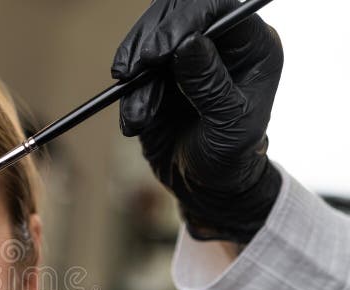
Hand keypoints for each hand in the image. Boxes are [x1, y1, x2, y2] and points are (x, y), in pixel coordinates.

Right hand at [112, 0, 283, 242]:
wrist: (203, 184)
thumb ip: (210, 83)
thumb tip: (189, 43)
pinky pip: (133, 69)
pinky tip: (135, 122)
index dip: (185, 19)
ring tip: (140, 115)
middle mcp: (217, 42)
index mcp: (250, 45)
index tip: (158, 50)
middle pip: (175, 12)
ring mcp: (185, 56)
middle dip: (149, 40)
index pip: (217, 8)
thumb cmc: (230, 156)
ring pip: (148, 37)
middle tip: (134, 70)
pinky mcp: (157, 73)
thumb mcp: (228, 124)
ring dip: (136, 74)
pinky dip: (128, 94)